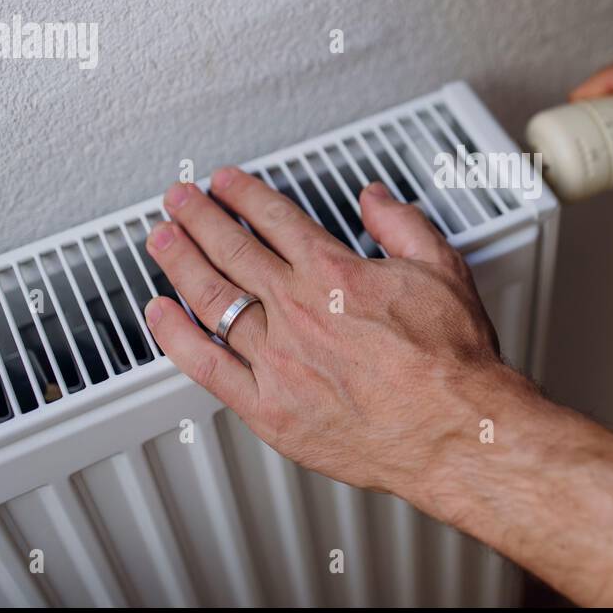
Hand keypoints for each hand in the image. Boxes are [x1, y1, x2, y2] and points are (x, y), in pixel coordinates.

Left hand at [142, 170, 530, 496]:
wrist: (454, 429)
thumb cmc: (452, 362)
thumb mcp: (442, 269)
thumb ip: (402, 225)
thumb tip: (376, 198)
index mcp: (334, 273)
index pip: (274, 219)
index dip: (242, 195)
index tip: (223, 184)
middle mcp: (297, 309)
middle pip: (232, 250)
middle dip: (198, 218)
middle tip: (177, 201)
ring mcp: (278, 358)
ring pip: (212, 298)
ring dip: (179, 263)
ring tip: (160, 241)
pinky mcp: (269, 407)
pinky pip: (206, 365)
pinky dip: (175, 336)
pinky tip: (159, 315)